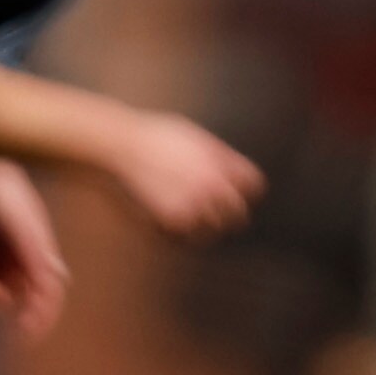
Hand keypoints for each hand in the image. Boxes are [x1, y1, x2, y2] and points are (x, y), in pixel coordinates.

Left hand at [0, 156, 69, 340]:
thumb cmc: (0, 186)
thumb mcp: (22, 223)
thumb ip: (39, 255)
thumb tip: (58, 284)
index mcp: (38, 246)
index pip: (50, 289)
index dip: (43, 313)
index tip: (27, 332)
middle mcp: (22, 247)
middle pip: (16, 289)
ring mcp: (1, 243)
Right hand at [102, 110, 263, 239]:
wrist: (121, 145)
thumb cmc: (154, 136)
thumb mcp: (196, 138)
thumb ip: (220, 156)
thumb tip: (236, 173)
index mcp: (223, 163)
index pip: (254, 186)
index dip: (245, 190)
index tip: (235, 194)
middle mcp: (215, 186)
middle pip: (238, 214)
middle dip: (228, 214)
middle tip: (210, 214)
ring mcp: (195, 205)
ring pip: (213, 230)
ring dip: (203, 227)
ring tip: (185, 218)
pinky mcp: (173, 219)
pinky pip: (186, 237)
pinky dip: (179, 234)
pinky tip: (166, 221)